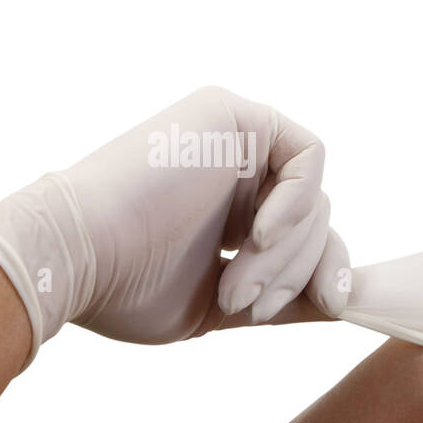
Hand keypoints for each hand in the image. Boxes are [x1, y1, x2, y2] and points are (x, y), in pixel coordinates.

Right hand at [0, 87, 349, 364]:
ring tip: (233, 286)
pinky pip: (309, 155)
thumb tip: (342, 302)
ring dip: (284, 255)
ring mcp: (238, 141)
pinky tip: (256, 235)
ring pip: (315, 201)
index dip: (326, 274)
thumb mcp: (227, 304)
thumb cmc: (131, 289)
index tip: (330, 307)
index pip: (310, 240)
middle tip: (248, 305)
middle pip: (318, 223)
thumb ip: (288, 296)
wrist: (79, 259)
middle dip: (296, 273)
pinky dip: (295, 203)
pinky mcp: (233, 114)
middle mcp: (240, 173)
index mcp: (236, 214)